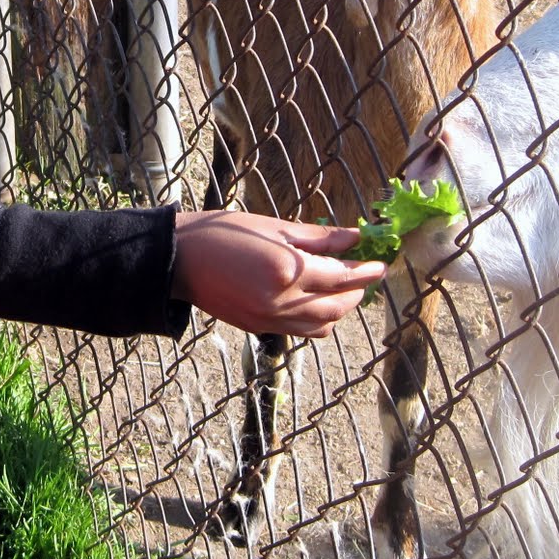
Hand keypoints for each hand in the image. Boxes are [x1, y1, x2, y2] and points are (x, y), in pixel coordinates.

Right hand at [170, 210, 385, 334]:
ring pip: (322, 326)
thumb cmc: (222, 233)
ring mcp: (270, 319)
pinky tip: (318, 305)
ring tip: (347, 293)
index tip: (380, 265)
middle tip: (366, 277)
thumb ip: (318, 237)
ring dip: (340, 311)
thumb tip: (354, 238)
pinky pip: (300, 332)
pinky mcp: (258, 328)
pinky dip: (318, 322)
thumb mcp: (272, 226)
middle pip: (336, 306)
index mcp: (288, 270)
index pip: (341, 276)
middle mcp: (282, 301)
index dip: (365, 272)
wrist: (178, 260)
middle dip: (357, 293)